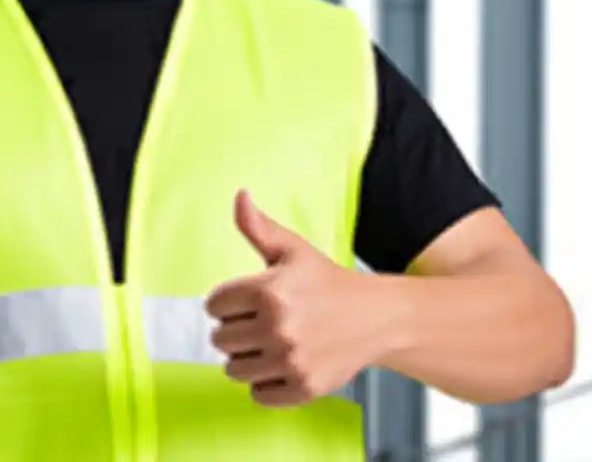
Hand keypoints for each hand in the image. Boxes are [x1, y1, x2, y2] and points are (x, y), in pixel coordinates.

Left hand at [204, 190, 376, 406]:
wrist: (378, 318)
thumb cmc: (328, 283)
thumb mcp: (293, 250)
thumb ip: (258, 228)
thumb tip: (240, 196)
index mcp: (269, 291)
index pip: (213, 306)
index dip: (227, 302)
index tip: (247, 301)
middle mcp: (278, 327)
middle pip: (220, 340)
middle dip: (235, 331)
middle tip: (261, 323)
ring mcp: (291, 360)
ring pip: (234, 370)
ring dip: (247, 359)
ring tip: (270, 344)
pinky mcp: (304, 388)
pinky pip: (258, 395)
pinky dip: (266, 384)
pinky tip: (284, 364)